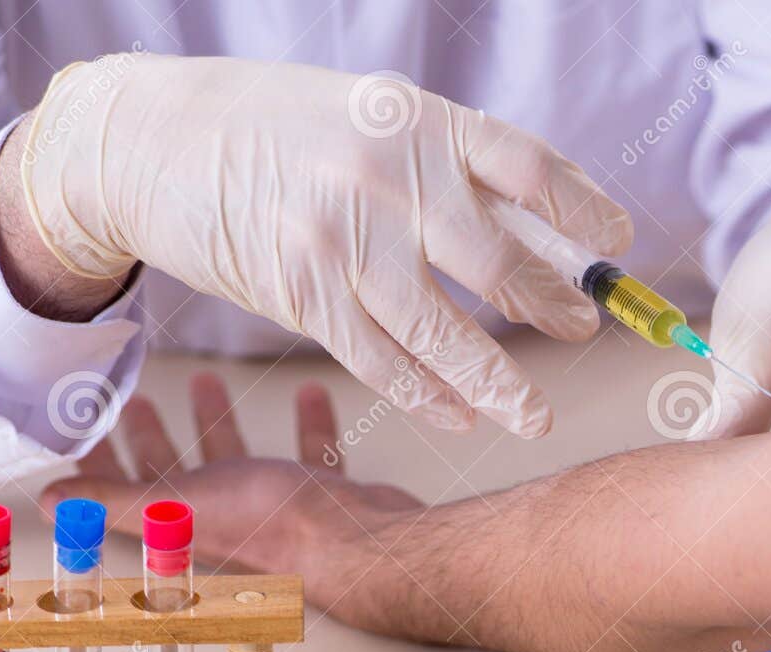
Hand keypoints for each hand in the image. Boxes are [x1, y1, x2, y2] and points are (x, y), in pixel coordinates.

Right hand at [19, 54, 632, 436]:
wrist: (153, 140)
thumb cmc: (277, 127)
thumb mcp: (369, 116)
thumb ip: (448, 165)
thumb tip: (544, 223)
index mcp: (413, 119)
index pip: (526, 168)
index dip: (581, 211)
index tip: (616, 243)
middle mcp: (384, 176)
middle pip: (496, 259)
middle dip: (551, 303)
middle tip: (583, 329)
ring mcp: (340, 238)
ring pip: (441, 329)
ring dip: (498, 381)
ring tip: (535, 413)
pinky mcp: (301, 293)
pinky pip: (380, 360)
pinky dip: (427, 394)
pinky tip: (462, 416)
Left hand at [39, 373, 419, 583]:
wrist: (358, 541)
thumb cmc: (272, 525)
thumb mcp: (179, 502)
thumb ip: (113, 499)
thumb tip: (47, 498)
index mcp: (187, 518)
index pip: (128, 489)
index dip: (103, 462)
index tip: (84, 429)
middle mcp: (227, 513)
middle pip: (178, 469)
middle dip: (153, 435)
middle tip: (133, 400)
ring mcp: (275, 505)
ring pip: (239, 456)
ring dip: (219, 421)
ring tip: (204, 380)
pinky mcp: (321, 497)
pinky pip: (310, 453)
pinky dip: (307, 423)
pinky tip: (309, 391)